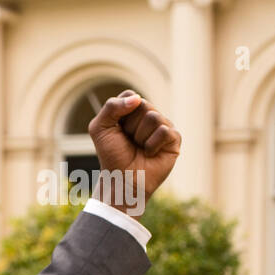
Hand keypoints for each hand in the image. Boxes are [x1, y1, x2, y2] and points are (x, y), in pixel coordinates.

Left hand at [88, 89, 181, 214]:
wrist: (121, 179)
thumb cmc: (111, 155)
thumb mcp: (100, 128)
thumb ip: (111, 107)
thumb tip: (137, 99)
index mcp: (132, 111)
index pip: (130, 95)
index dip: (120, 111)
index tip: (116, 128)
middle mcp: (149, 116)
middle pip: (142, 105)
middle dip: (130, 126)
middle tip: (128, 140)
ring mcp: (163, 126)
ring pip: (153, 117)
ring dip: (140, 137)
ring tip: (139, 148)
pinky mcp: (174, 138)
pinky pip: (164, 131)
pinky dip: (151, 145)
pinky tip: (150, 153)